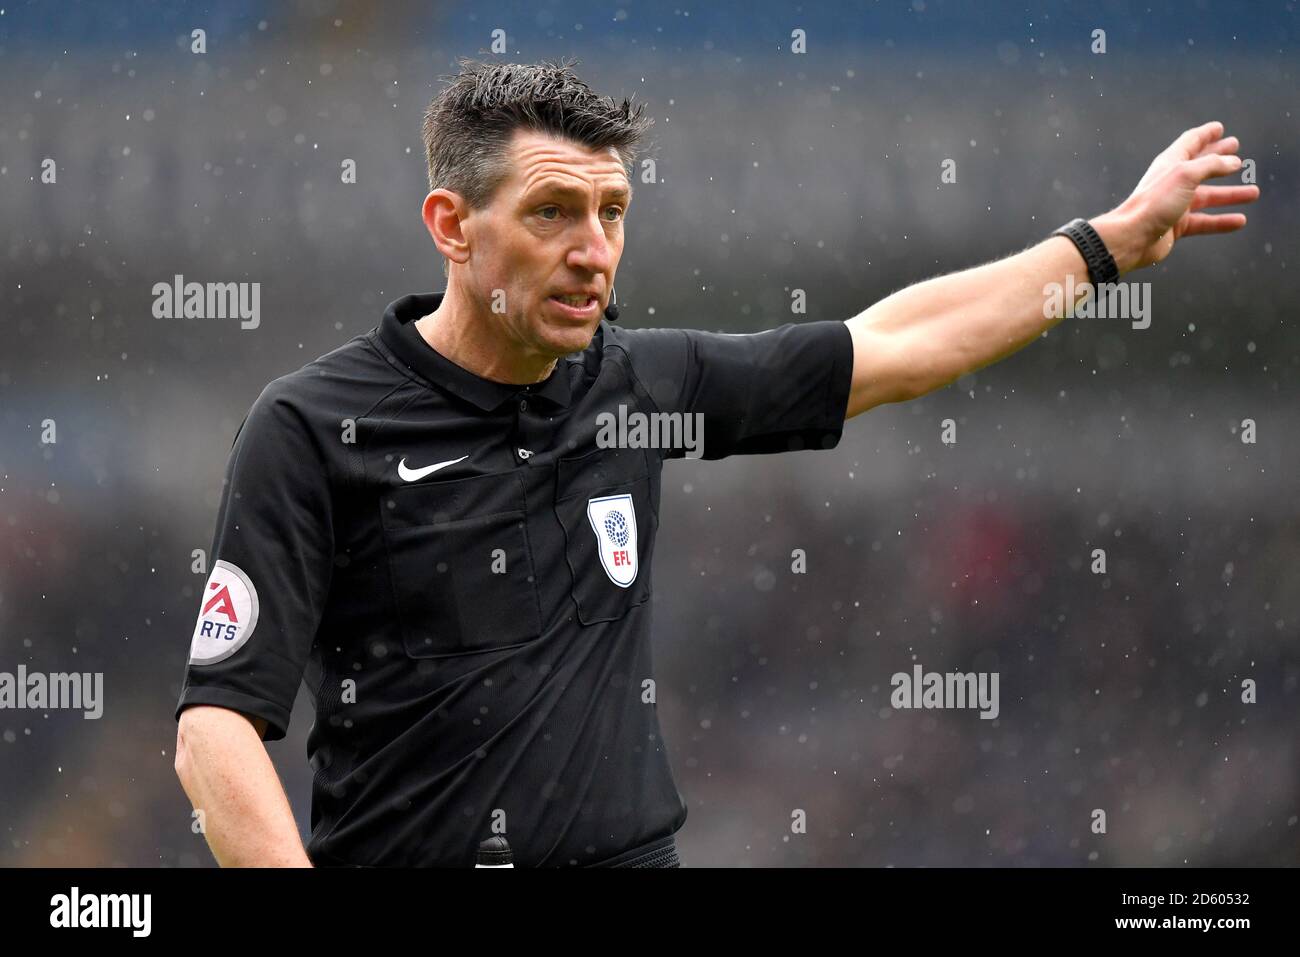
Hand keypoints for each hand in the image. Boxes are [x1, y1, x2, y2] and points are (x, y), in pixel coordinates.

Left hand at [1093, 121, 1258, 273]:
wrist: (1132, 237)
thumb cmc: (1154, 202)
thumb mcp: (1186, 174)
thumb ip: (1212, 165)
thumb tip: (1233, 161)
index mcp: (1171, 163)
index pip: (1190, 142)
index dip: (1205, 134)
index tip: (1219, 128)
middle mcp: (1173, 182)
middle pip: (1201, 168)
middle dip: (1219, 160)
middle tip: (1238, 154)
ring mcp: (1174, 205)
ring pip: (1208, 197)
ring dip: (1230, 194)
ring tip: (1253, 192)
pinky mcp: (1176, 226)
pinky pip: (1205, 222)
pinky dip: (1222, 221)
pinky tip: (1239, 221)